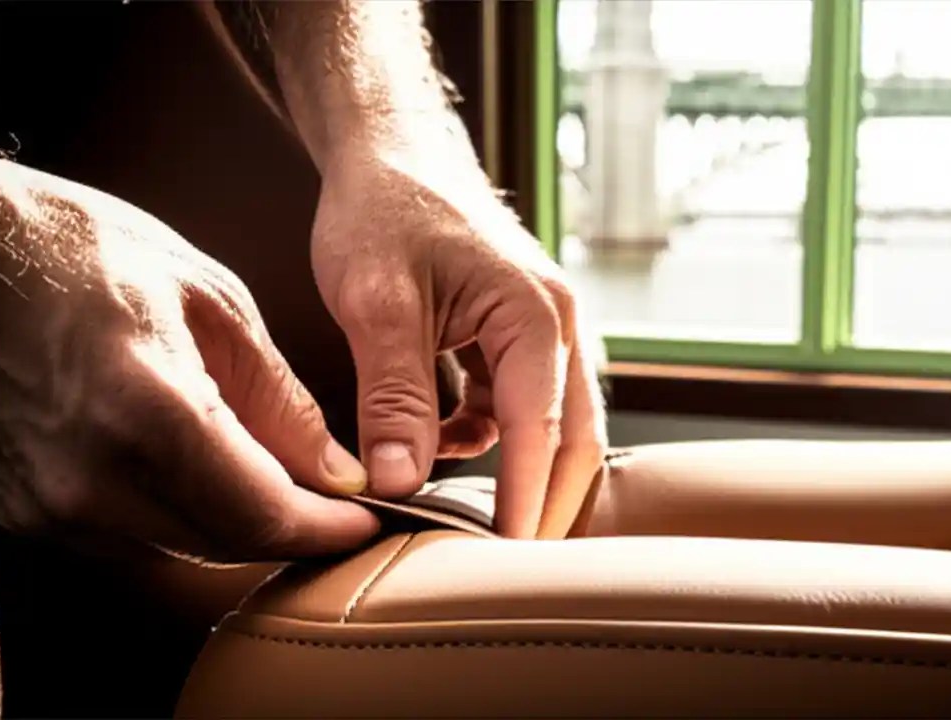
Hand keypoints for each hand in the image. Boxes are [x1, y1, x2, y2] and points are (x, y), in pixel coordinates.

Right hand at [0, 159, 377, 561]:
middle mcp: (91, 479)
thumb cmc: (79, 250)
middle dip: (295, 530)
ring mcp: (49, 503)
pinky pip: (130, 535)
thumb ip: (280, 401)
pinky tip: (207, 471)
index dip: (330, 529)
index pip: (264, 516)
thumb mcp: (210, 302)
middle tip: (340, 502)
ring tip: (280, 478)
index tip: (370, 519)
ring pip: (181, 547)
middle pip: (227, 544)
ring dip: (240, 525)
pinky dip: (182, 514)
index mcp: (148, 414)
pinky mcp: (25, 509)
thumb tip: (334, 470)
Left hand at [311, 151, 607, 538]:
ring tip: (465, 512)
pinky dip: (492, 435)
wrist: (391, 151)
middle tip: (512, 566)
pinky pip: (521, 403)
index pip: (540, 429)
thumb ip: (393, 395)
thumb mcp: (377, 303)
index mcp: (536, 312)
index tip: (507, 560)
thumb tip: (398, 480)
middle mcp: (558, 323)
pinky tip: (445, 439)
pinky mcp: (519, 335)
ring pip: (551, 424)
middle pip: (573, 436)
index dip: (524, 499)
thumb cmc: (387, 207)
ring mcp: (543, 329)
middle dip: (546, 501)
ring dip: (517, 469)